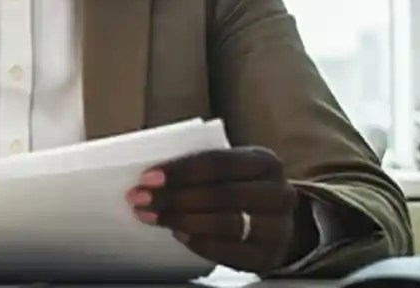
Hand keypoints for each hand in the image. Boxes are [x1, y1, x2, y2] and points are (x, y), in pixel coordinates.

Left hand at [126, 147, 316, 274]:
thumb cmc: (240, 187)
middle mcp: (279, 194)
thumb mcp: (231, 169)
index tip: (147, 177)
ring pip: (226, 224)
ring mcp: (278, 228)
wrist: (276, 221)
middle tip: (140, 199)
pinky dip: (199, 242)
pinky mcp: (269, 257)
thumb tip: (152, 175)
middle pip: (222, 194)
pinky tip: (178, 234)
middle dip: (174, 197)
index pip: (219, 162)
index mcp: (265, 162)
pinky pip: (229, 252)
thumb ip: (200, 167)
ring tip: (153, 217)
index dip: (181, 170)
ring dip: (181, 220)